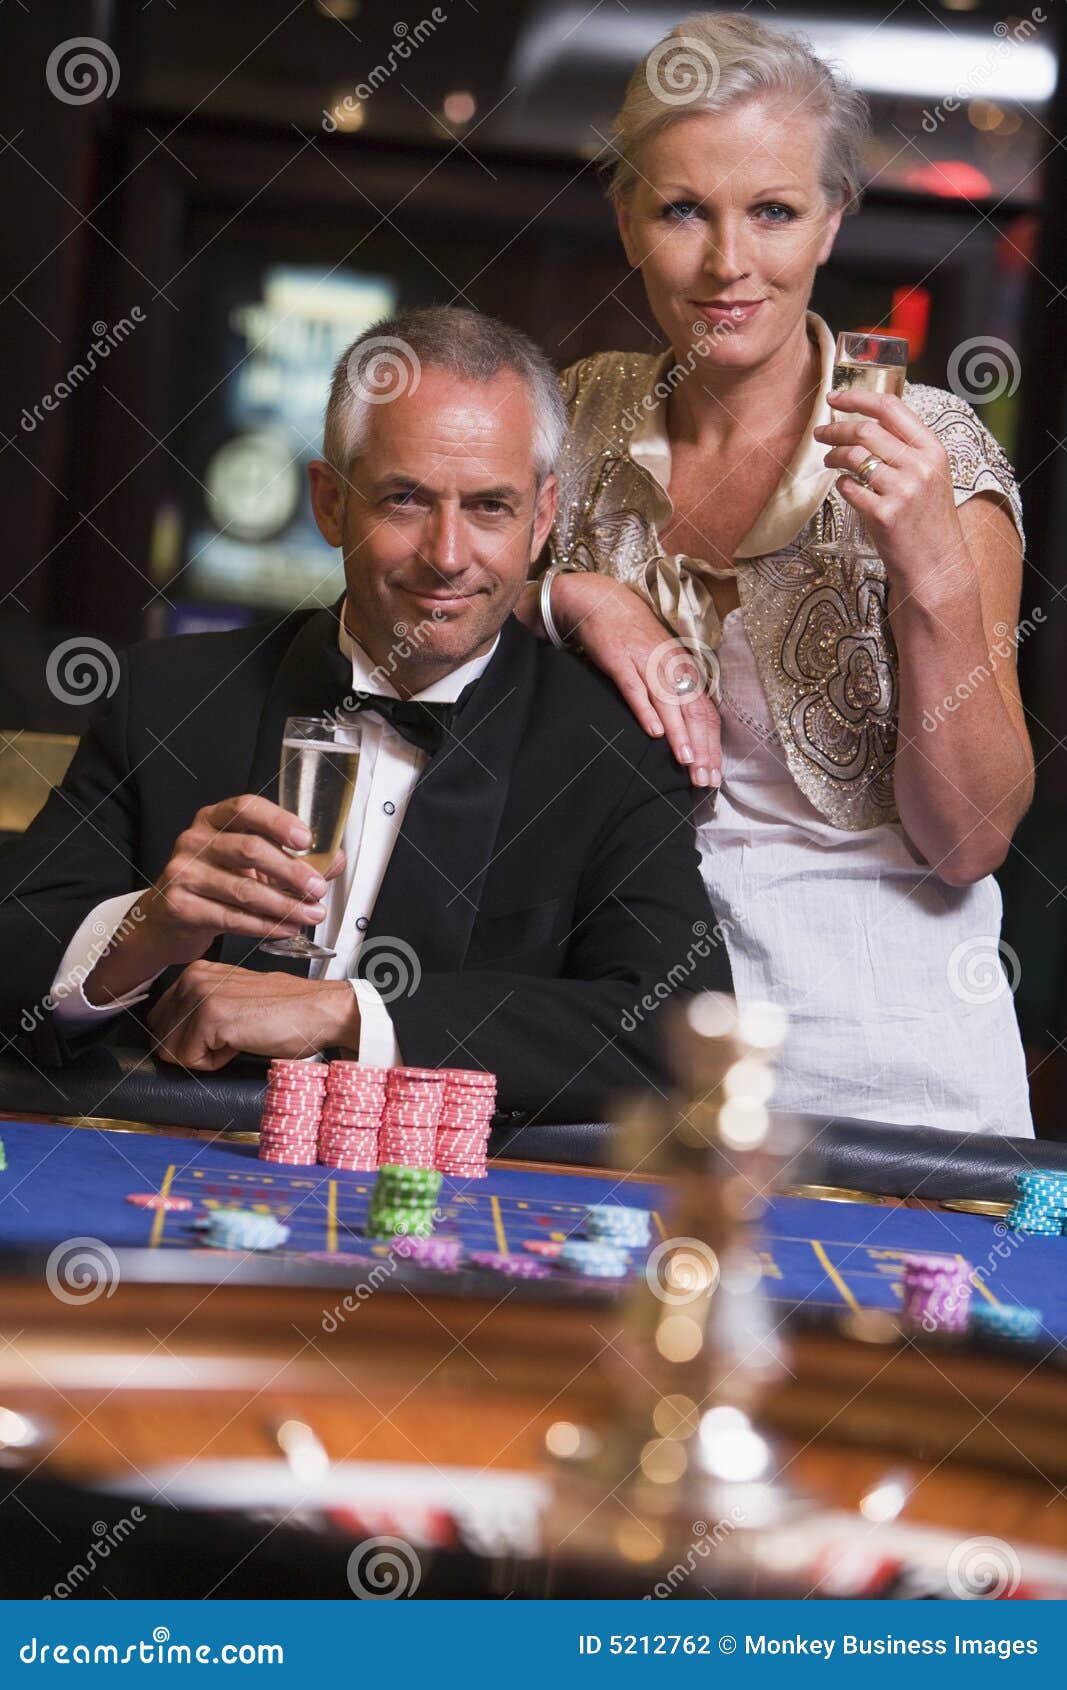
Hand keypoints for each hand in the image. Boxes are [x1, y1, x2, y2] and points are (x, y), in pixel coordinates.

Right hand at [85, 795, 346, 1005]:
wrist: (165, 920)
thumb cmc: (213, 885)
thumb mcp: (250, 865)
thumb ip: (292, 859)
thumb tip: (335, 860)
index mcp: (213, 819)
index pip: (246, 807)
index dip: (279, 821)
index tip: (306, 839)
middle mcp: (194, 840)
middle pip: (249, 849)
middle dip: (291, 872)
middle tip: (317, 889)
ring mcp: (183, 872)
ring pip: (243, 890)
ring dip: (284, 905)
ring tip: (310, 915)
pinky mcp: (179, 905)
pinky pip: (230, 917)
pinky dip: (264, 926)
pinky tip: (285, 929)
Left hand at [147, 962, 358, 1069]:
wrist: (319, 1010)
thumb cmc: (285, 1012)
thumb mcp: (232, 1000)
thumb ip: (200, 1010)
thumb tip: (169, 1042)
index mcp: (196, 972)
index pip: (159, 1022)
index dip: (188, 1041)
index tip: (219, 1035)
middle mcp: (193, 978)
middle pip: (161, 1038)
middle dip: (193, 1050)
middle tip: (230, 1037)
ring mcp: (200, 995)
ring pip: (171, 1051)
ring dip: (205, 1057)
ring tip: (238, 1038)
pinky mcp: (210, 1016)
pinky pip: (191, 1060)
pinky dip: (217, 1062)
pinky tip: (242, 1042)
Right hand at [550, 572, 720, 787]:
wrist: (604, 602)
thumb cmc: (635, 638)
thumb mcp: (663, 664)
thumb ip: (675, 693)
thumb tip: (690, 730)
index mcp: (685, 671)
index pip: (706, 714)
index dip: (712, 746)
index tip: (714, 776)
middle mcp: (671, 667)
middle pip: (693, 712)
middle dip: (701, 748)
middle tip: (704, 780)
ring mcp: (646, 662)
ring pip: (669, 703)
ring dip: (679, 734)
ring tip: (686, 761)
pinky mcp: (620, 659)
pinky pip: (635, 688)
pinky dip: (645, 710)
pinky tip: (653, 732)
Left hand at [814, 390, 963, 586]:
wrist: (937, 565)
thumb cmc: (928, 519)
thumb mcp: (930, 475)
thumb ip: (906, 449)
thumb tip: (866, 424)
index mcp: (932, 449)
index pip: (890, 407)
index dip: (857, 397)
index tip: (834, 397)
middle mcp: (920, 466)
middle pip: (865, 431)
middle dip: (836, 428)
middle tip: (821, 433)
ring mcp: (903, 490)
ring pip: (853, 458)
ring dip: (833, 456)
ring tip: (829, 460)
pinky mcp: (884, 515)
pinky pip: (849, 489)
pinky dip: (841, 485)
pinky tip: (844, 488)